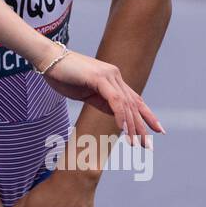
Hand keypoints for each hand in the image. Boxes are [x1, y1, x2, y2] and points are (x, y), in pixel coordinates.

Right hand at [40, 47, 163, 145]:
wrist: (47, 60)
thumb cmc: (63, 76)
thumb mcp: (85, 93)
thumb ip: (101, 101)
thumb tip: (116, 115)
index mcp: (113, 78)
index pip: (134, 99)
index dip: (147, 115)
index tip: (157, 130)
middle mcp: (114, 75)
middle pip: (134, 104)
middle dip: (142, 126)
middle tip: (147, 146)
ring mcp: (108, 75)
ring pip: (126, 104)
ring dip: (131, 126)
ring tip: (135, 143)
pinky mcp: (99, 77)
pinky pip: (114, 100)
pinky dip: (120, 115)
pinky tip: (123, 129)